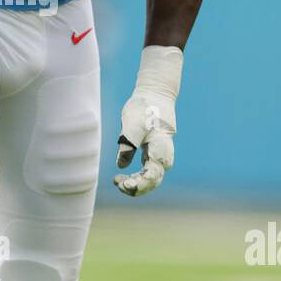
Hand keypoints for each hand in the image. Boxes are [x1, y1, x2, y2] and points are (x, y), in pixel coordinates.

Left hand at [114, 45, 182, 196]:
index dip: (139, 184)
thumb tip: (121, 166)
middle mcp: (164, 155)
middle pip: (153, 181)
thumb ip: (127, 146)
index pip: (153, 176)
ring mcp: (160, 154)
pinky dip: (137, 176)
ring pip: (151, 177)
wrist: (155, 93)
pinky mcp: (154, 152)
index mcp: (161, 149)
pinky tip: (124, 176)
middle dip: (136, 187)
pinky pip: (148, 170)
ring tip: (118, 182)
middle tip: (117, 183)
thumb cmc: (145, 107)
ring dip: (136, 183)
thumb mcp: (133, 125)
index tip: (124, 184)